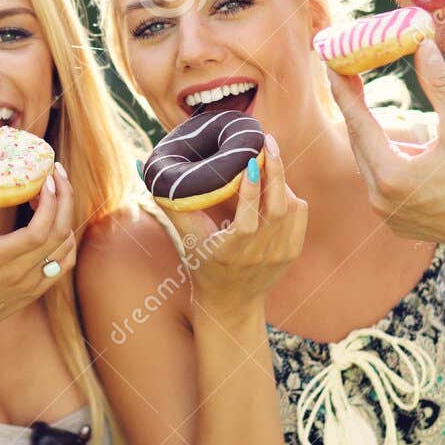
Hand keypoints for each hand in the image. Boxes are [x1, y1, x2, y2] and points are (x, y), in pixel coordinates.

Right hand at [0, 163, 75, 352]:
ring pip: (66, 245)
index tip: (45, 179)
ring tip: (53, 192)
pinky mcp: (37, 290)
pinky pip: (64, 262)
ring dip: (66, 215)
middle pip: (59, 232)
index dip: (49, 203)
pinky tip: (55, 222)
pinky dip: (67, 239)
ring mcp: (32, 283)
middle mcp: (19, 273)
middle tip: (56, 173)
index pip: (38, 232)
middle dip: (64, 198)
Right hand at [165, 133, 306, 309]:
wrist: (231, 302)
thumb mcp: (185, 238)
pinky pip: (299, 213)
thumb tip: (144, 167)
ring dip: (280, 180)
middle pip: (276, 209)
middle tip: (266, 141)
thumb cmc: (202, 264)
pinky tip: (277, 184)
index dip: (250, 192)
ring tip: (268, 156)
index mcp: (229, 252)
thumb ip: (170, 204)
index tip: (250, 163)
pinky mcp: (292, 251)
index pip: (246, 222)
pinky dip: (290, 194)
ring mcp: (279, 255)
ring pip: (290, 207)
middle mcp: (258, 255)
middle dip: (275, 171)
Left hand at [327, 38, 444, 247]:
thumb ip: (439, 84)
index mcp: (391, 176)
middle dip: (356, 109)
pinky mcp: (398, 223)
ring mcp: (388, 215)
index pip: (358, 124)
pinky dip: (389, 161)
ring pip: (371, 164)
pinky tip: (403, 147)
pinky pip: (384, 184)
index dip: (344, 91)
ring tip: (375, 107)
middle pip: (360, 144)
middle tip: (352, 76)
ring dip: (376, 136)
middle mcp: (380, 199)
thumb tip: (423, 46)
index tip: (332, 66)